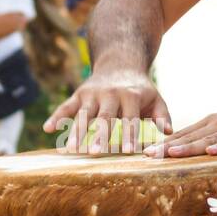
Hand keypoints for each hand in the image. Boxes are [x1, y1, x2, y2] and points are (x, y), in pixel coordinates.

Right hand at [43, 70, 172, 153]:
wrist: (119, 62)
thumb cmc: (140, 89)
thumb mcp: (156, 98)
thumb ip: (163, 115)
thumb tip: (169, 132)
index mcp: (131, 96)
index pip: (130, 118)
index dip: (129, 134)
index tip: (127, 151)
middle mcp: (110, 94)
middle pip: (104, 117)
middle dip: (99, 135)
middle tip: (94, 153)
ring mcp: (92, 94)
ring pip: (83, 114)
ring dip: (76, 131)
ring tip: (70, 150)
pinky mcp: (79, 94)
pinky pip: (66, 106)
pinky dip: (56, 116)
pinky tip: (47, 129)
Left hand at [145, 104, 216, 157]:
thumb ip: (207, 134)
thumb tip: (187, 147)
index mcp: (210, 122)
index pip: (183, 134)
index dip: (164, 143)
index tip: (146, 152)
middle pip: (189, 137)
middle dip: (168, 147)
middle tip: (148, 155)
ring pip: (206, 139)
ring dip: (188, 147)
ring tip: (171, 153)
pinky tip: (210, 151)